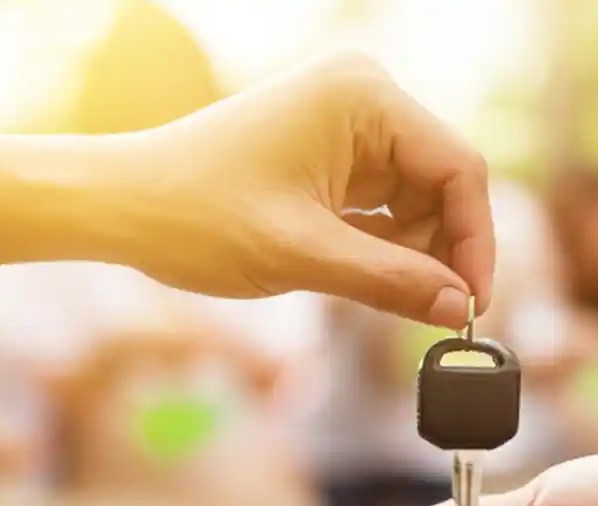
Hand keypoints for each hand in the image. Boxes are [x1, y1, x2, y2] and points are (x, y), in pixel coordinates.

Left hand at [124, 53, 493, 327]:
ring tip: (397, 302)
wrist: (122, 207)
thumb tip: (460, 310)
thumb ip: (392, 282)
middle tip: (442, 317)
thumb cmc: (197, 216)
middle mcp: (364, 99)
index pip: (458, 167)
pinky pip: (387, 206)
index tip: (474, 305)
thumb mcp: (303, 255)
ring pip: (420, 200)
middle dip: (445, 252)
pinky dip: (389, 248)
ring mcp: (349, 126)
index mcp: (363, 97)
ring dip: (417, 255)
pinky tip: (379, 282)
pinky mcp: (333, 156)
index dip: (476, 241)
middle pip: (444, 184)